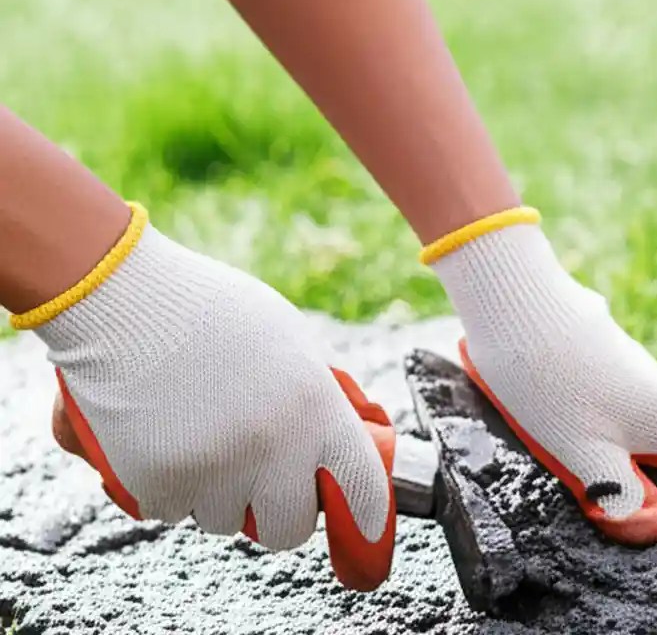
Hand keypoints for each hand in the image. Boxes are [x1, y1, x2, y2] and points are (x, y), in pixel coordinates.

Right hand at [26, 204, 395, 589]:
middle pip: (289, 529)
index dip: (363, 516)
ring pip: (225, 521)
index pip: (363, 491)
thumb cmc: (211, 312)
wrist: (122, 297)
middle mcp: (274, 448)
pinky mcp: (159, 484)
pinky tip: (163, 441)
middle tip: (260, 480)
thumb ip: (319, 397)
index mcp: (317, 409)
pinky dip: (169, 488)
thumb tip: (346, 440)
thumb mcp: (291, 342)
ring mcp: (215, 471)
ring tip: (201, 438)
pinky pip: (172, 511)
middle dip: (276, 511)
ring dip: (217, 496)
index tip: (357, 524)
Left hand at [426, 209, 656, 544]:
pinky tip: (606, 476)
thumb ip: (621, 497)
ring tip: (646, 518)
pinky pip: (640, 429)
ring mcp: (647, 390)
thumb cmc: (555, 384)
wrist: (522, 310)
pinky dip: (635, 455)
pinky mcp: (620, 382)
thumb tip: (654, 529)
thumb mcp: (585, 455)